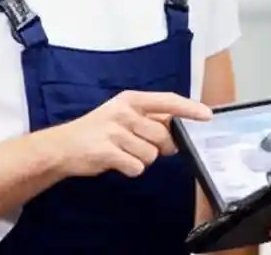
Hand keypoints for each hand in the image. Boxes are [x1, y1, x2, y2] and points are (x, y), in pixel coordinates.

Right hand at [48, 90, 211, 178]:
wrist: (63, 146)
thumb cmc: (98, 131)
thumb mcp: (123, 116)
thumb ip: (150, 121)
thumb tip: (177, 134)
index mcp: (130, 99)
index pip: (167, 101)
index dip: (190, 108)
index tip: (207, 115)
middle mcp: (123, 112)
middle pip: (162, 136)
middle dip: (158, 147)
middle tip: (138, 145)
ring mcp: (114, 131)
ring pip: (151, 155)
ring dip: (141, 159)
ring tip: (122, 152)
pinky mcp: (106, 151)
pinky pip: (136, 167)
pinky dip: (130, 170)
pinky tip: (116, 162)